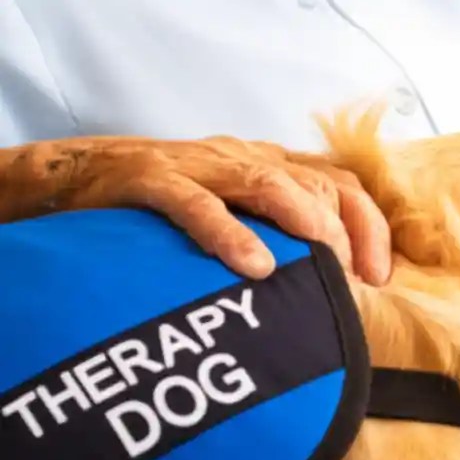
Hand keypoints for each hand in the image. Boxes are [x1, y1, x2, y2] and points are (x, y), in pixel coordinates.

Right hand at [0, 136, 390, 283]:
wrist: (79, 178)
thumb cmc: (169, 212)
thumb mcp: (236, 218)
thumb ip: (279, 242)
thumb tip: (333, 300)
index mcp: (270, 166)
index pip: (342, 184)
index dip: (369, 228)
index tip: (380, 277)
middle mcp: (243, 159)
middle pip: (314, 186)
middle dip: (342, 235)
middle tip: (350, 284)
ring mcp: (199, 167)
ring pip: (267, 184)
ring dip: (304, 222)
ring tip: (325, 263)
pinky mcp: (153, 180)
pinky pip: (196, 204)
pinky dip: (229, 233)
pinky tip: (254, 266)